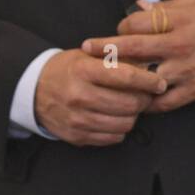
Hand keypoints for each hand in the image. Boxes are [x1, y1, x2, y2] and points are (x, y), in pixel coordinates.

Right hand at [34, 47, 165, 144]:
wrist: (35, 91)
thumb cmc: (68, 70)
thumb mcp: (88, 56)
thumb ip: (117, 60)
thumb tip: (149, 68)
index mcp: (84, 71)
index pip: (126, 77)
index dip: (149, 81)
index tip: (159, 83)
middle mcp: (79, 96)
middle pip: (128, 104)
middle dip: (143, 101)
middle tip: (145, 96)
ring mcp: (77, 119)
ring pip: (123, 124)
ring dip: (132, 116)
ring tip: (130, 108)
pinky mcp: (76, 136)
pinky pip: (111, 138)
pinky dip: (119, 130)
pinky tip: (115, 119)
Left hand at [80, 0, 194, 113]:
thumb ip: (168, 6)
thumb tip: (139, 6)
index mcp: (179, 21)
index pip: (136, 24)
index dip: (121, 28)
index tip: (117, 33)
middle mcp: (178, 46)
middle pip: (131, 50)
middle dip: (104, 50)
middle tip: (85, 51)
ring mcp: (183, 71)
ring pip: (141, 80)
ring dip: (121, 82)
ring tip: (103, 83)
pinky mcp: (192, 91)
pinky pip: (160, 104)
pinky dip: (144, 105)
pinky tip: (131, 104)